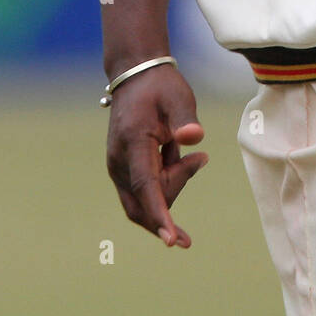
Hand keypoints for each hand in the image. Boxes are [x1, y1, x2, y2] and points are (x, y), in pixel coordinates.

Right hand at [105, 64, 207, 246]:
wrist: (136, 76)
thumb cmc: (160, 86)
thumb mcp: (179, 96)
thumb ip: (186, 118)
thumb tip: (195, 139)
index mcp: (133, 143)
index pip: (145, 187)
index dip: (159, 214)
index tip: (170, 240)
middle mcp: (119, 160)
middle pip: (144, 203)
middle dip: (169, 207)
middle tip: (197, 161)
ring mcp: (118, 167)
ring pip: (145, 199)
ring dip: (171, 183)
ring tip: (186, 151)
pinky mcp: (123, 169)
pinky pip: (144, 190)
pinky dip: (164, 182)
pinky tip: (176, 156)